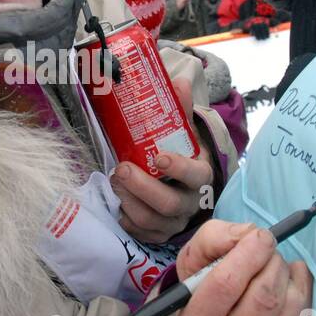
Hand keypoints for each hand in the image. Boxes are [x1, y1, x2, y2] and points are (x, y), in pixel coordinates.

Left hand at [111, 76, 213, 243]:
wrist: (187, 187)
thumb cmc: (183, 156)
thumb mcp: (186, 133)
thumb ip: (181, 110)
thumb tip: (178, 81)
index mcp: (201, 176)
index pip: (194, 175)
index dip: (177, 167)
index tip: (157, 156)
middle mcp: (191, 202)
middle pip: (167, 203)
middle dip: (141, 187)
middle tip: (120, 169)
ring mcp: (175, 221)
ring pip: (151, 220)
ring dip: (128, 200)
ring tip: (114, 180)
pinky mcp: (160, 234)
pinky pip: (141, 233)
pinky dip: (127, 218)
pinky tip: (119, 203)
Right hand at [174, 220, 312, 315]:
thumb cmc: (203, 285)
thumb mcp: (196, 257)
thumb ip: (217, 237)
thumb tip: (253, 235)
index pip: (227, 284)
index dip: (250, 252)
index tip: (261, 236)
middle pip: (265, 297)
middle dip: (274, 263)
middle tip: (269, 254)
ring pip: (292, 308)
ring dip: (291, 278)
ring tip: (277, 271)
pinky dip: (305, 298)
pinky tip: (291, 290)